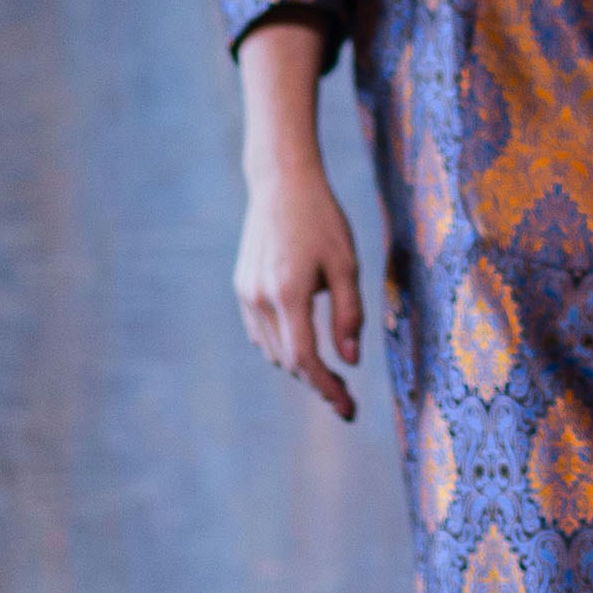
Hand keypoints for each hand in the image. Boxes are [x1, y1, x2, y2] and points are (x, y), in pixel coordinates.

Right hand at [234, 17, 362, 419]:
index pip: (306, 359)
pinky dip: (283, 347)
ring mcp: (246, 294)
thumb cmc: (323, 220)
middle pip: (288, 360)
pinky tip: (303, 346)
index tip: (348, 409)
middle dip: (317, 381)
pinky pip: (261, 333)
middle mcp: (260, 299)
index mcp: (288, 293)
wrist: (281, 184)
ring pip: (272, 350)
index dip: (327, 388)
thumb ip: (349, 315)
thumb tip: (350, 360)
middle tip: (346, 397)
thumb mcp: (347, 265)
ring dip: (299, 366)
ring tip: (329, 374)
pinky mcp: (242, 288)